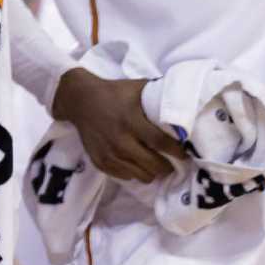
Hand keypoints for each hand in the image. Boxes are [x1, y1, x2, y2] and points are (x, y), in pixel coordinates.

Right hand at [51, 69, 184, 182]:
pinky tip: (137, 164)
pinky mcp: (99, 161)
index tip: (185, 154)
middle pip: (152, 164)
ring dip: (152, 172)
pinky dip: (134, 172)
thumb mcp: (136, 88)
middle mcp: (120, 140)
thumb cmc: (113, 93)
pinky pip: (125, 176)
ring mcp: (108, 153)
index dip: (176, 151)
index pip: (160, 142)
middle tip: (172, 163)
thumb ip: (158, 97)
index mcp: (130, 121)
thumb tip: (185, 103)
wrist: (79, 100)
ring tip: (155, 165)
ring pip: (140, 175)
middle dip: (167, 166)